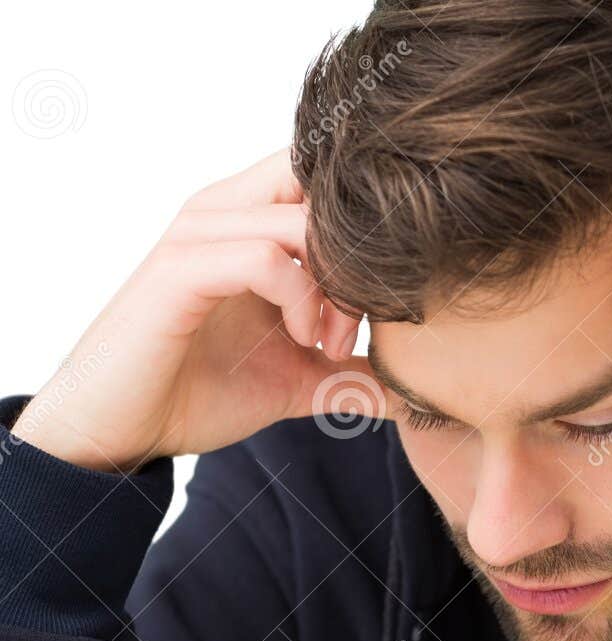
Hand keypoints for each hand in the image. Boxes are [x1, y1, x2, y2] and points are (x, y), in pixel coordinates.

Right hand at [14, 148, 370, 472]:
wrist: (126, 429)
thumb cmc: (202, 391)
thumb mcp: (303, 380)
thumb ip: (359, 369)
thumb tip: (424, 384)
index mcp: (253, 220)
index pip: (330, 179)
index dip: (375, 231)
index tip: (387, 299)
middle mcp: (225, 210)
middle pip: (325, 187)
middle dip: (364, 258)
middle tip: (363, 326)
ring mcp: (198, 235)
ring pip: (302, 222)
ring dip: (337, 287)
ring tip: (329, 342)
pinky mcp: (179, 270)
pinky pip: (261, 258)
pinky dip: (300, 299)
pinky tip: (303, 341)